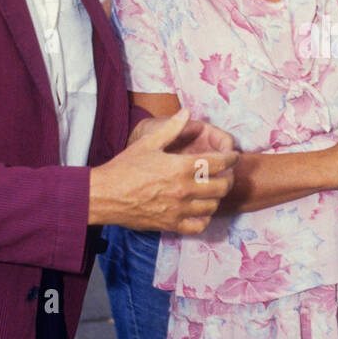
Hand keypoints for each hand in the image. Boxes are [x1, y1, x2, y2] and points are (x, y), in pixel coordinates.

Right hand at [92, 108, 238, 233]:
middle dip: (229, 178)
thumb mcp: (147, 142)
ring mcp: (178, 210)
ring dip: (217, 197)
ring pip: (213, 206)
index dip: (231, 158)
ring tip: (212, 190)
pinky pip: (198, 226)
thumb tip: (186, 112)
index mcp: (180, 167)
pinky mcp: (170, 225)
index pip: (219, 162)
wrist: (104, 195)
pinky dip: (204, 218)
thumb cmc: (124, 167)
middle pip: (222, 186)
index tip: (233, 156)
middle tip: (226, 174)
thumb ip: (171, 128)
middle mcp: (183, 190)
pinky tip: (200, 210)